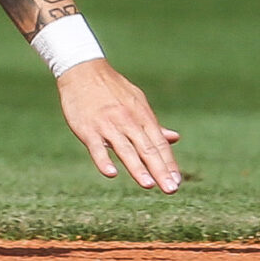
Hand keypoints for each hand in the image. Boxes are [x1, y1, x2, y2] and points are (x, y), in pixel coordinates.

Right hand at [57, 60, 181, 191]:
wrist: (83, 71)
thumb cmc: (112, 89)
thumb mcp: (138, 102)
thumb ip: (154, 124)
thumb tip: (175, 138)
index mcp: (142, 116)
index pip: (159, 144)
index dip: (169, 164)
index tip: (176, 182)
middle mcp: (128, 122)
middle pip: (147, 149)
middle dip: (160, 171)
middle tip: (171, 189)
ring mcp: (108, 125)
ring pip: (125, 149)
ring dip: (137, 168)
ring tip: (149, 185)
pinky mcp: (88, 128)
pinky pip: (96, 147)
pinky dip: (103, 160)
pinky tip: (111, 173)